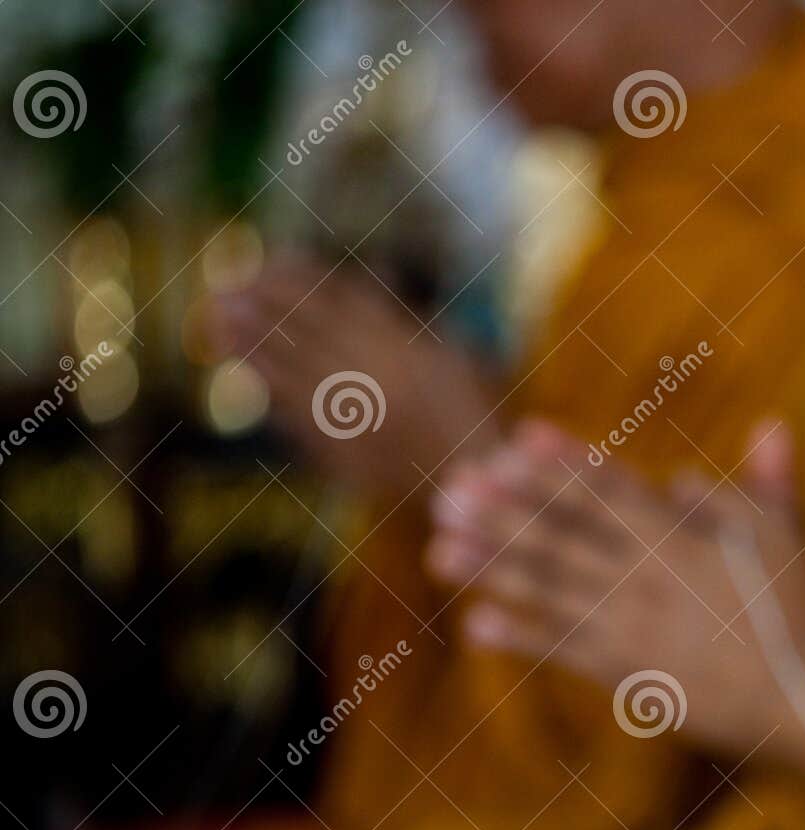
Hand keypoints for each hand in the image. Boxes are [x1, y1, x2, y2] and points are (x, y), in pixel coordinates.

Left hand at [209, 255, 498, 495]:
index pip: (343, 302)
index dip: (305, 278)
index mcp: (404, 350)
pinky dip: (268, 388)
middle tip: (226, 281)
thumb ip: (414, 320)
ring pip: (292, 367)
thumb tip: (381, 274)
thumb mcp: (457, 355)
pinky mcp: (339, 448)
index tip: (275, 258)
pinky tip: (244, 368)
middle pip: (309, 330)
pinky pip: (296, 412)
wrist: (472, 482)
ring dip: (250, 340)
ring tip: (215, 316)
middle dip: (265, 303)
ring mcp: (352, 412)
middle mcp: (372, 376)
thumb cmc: (474, 416)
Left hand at [425, 419, 804, 767]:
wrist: (796, 697)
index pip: (612, 490)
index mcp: (676, 538)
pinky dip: (521, 636)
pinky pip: (563, 650)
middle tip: (452, 488)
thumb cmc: (792, 612)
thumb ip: (764, 481)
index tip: (517, 436)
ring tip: (442, 547)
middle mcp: (642, 577)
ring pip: (551, 590)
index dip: (563, 462)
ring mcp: (628, 626)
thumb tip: (770, 424)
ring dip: (494, 567)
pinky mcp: (624, 671)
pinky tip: (477, 621)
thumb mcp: (784, 537)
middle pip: (563, 535)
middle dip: (505, 510)